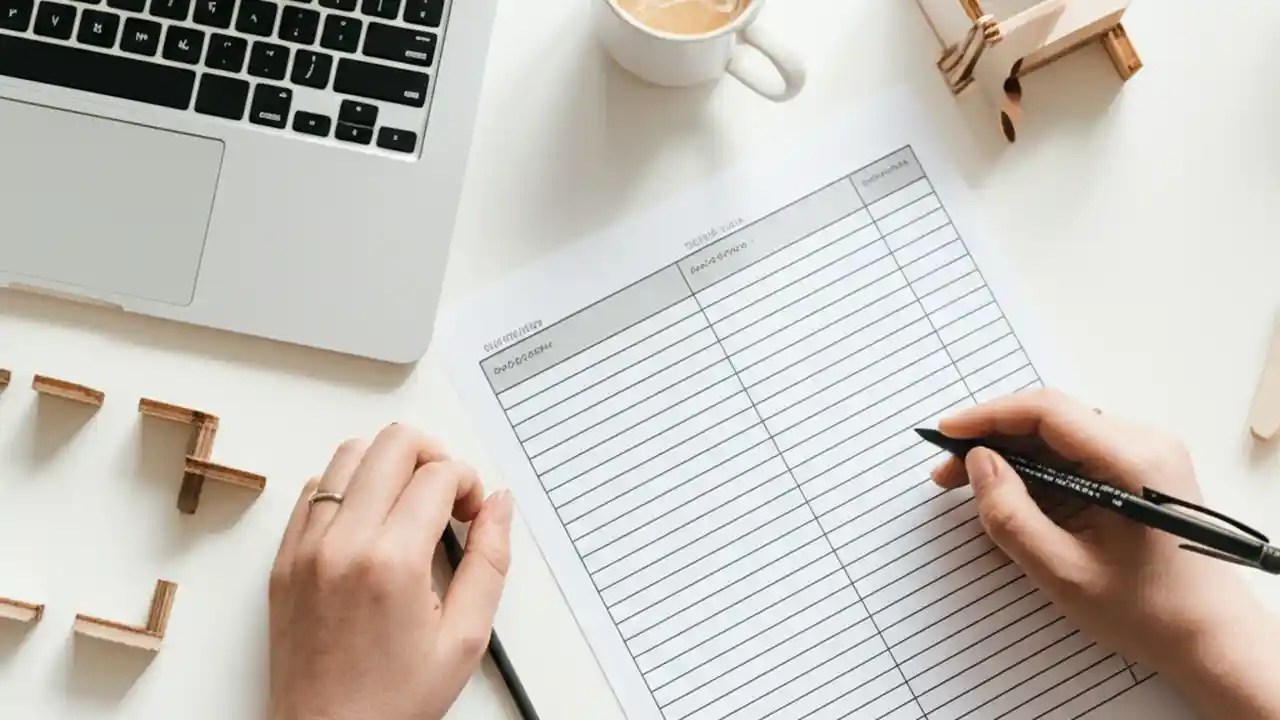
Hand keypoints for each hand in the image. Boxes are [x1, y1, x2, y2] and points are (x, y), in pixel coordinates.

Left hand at [269, 425, 513, 719]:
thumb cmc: (392, 700)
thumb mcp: (465, 638)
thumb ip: (490, 561)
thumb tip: (499, 505)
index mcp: (392, 562)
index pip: (438, 474)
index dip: (469, 482)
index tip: (473, 512)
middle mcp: (342, 543)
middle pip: (392, 443)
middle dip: (433, 456)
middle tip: (447, 495)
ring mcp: (306, 547)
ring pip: (348, 453)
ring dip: (388, 464)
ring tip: (410, 504)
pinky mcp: (284, 558)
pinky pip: (314, 489)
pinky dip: (348, 487)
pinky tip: (371, 520)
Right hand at [931, 389, 1279, 719]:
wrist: (1210, 636)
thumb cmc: (1146, 612)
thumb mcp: (1062, 571)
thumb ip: (1011, 515)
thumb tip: (977, 463)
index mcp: (1132, 461)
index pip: (1047, 411)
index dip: (987, 416)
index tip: (943, 434)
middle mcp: (1144, 443)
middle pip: (1050, 418)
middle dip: (992, 440)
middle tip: (947, 476)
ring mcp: (1146, 453)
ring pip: (1059, 435)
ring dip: (1012, 456)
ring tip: (973, 489)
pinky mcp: (1141, 469)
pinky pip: (1076, 454)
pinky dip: (1037, 470)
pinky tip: (1013, 498)